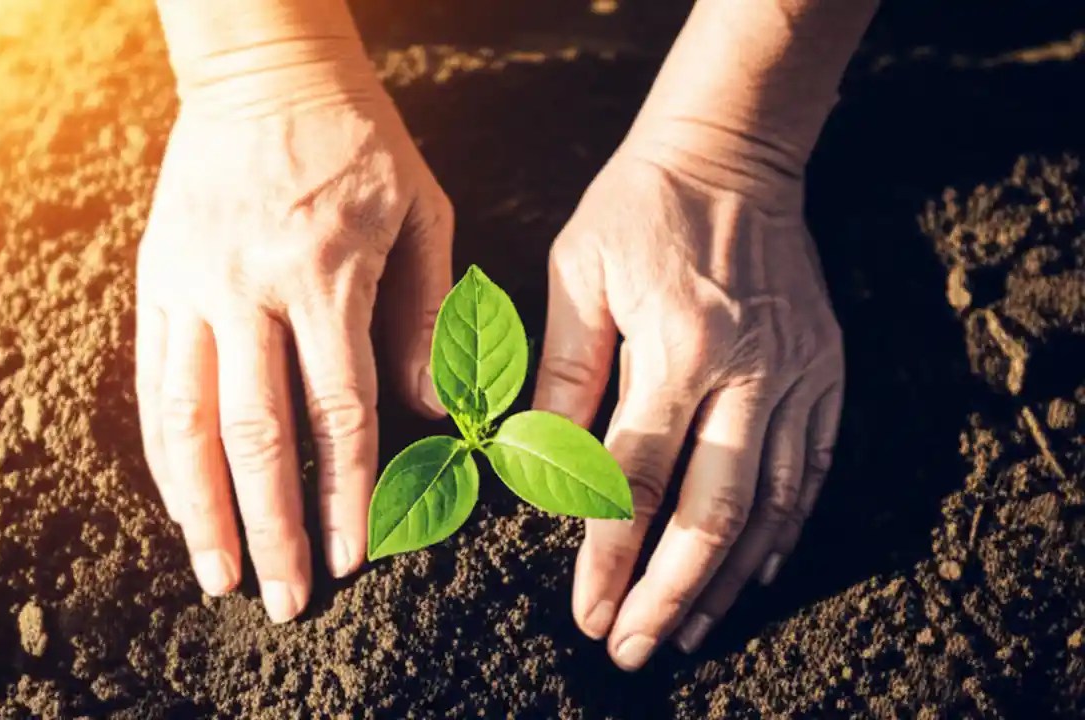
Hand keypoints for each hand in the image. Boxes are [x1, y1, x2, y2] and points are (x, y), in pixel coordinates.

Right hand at [135, 64, 451, 621]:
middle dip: (272, 527)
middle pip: (259, 435)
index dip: (348, 493)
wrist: (264, 69)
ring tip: (216, 574)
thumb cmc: (359, 140)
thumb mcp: (423, 212)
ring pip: (187, 421)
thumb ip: (428, 312)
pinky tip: (179, 501)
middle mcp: (250, 289)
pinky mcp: (156, 281)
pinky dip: (164, 452)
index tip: (353, 555)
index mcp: (326, 274)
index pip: (340, 412)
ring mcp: (193, 287)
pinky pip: (152, 382)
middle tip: (283, 598)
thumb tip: (429, 410)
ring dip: (202, 508)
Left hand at [533, 146, 842, 667]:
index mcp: (679, 347)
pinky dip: (787, 528)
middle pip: (713, 512)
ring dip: (731, 579)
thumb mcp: (576, 273)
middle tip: (633, 648)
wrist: (734, 150)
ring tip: (690, 631)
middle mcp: (748, 371)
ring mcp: (798, 373)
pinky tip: (759, 569)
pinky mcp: (825, 368)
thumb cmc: (639, 207)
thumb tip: (533, 458)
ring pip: (772, 505)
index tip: (587, 613)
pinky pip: (813, 468)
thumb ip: (562, 371)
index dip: (608, 555)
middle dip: (669, 592)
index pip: (635, 478)